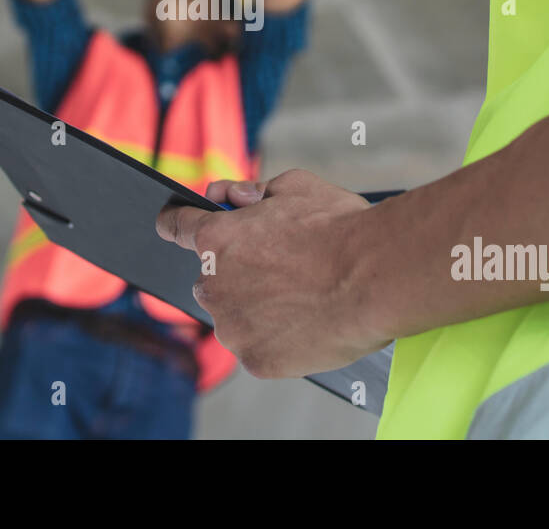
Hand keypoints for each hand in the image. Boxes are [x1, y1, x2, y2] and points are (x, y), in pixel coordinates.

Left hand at [155, 169, 391, 377]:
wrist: (376, 278)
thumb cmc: (339, 228)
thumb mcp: (294, 187)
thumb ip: (252, 192)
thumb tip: (229, 198)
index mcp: (216, 239)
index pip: (176, 227)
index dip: (178, 223)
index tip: (172, 223)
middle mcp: (213, 284)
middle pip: (211, 280)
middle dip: (236, 273)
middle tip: (281, 268)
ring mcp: (232, 327)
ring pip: (234, 317)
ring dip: (255, 309)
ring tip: (303, 297)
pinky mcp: (256, 360)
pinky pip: (260, 348)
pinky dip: (278, 340)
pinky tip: (306, 325)